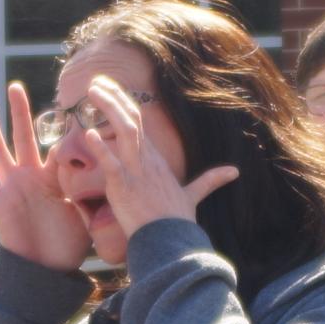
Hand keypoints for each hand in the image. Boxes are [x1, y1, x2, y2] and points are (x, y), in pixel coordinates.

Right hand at [0, 83, 92, 272]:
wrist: (47, 269)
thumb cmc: (68, 244)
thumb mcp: (85, 213)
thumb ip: (93, 191)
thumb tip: (117, 177)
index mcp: (52, 177)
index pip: (53, 145)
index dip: (57, 126)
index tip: (61, 101)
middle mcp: (29, 177)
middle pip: (22, 137)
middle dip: (19, 112)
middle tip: (15, 86)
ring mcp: (12, 187)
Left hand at [81, 75, 238, 236]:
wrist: (171, 242)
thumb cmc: (177, 221)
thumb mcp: (194, 195)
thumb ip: (210, 180)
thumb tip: (234, 171)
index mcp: (157, 159)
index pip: (140, 124)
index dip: (125, 104)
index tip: (110, 89)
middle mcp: (147, 160)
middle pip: (132, 119)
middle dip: (114, 97)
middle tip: (96, 81)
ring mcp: (136, 171)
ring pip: (124, 131)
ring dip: (108, 108)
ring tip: (92, 91)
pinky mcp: (124, 187)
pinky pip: (111, 163)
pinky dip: (101, 148)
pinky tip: (90, 134)